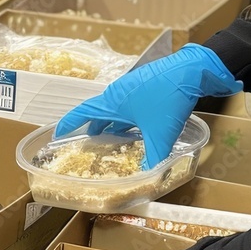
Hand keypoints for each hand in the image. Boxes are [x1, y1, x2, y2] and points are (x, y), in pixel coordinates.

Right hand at [54, 44, 240, 168]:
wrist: (193, 70)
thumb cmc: (169, 98)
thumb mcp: (160, 134)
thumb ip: (153, 158)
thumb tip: (151, 179)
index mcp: (113, 101)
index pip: (83, 112)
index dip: (69, 123)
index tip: (57, 134)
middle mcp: (119, 93)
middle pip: (99, 111)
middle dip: (92, 128)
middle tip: (87, 145)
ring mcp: (134, 88)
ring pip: (116, 109)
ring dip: (111, 124)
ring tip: (110, 140)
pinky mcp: (149, 87)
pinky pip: (130, 106)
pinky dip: (127, 119)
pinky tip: (136, 130)